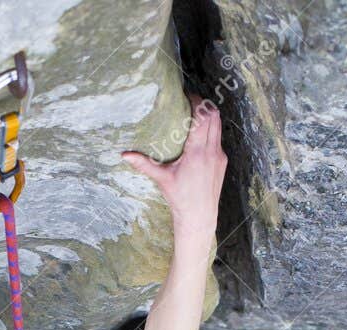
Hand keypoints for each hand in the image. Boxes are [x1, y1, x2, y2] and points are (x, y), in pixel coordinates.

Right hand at [122, 94, 226, 236]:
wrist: (199, 216)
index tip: (187, 96)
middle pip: (214, 117)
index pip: (203, 118)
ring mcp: (219, 156)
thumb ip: (144, 164)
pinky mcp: (222, 162)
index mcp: (197, 152)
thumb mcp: (162, 179)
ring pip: (219, 126)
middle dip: (205, 105)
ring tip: (196, 113)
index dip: (197, 103)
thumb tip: (124, 155)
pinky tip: (200, 134)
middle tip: (191, 100)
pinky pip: (219, 139)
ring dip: (210, 116)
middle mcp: (211, 151)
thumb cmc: (180, 199)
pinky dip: (212, 131)